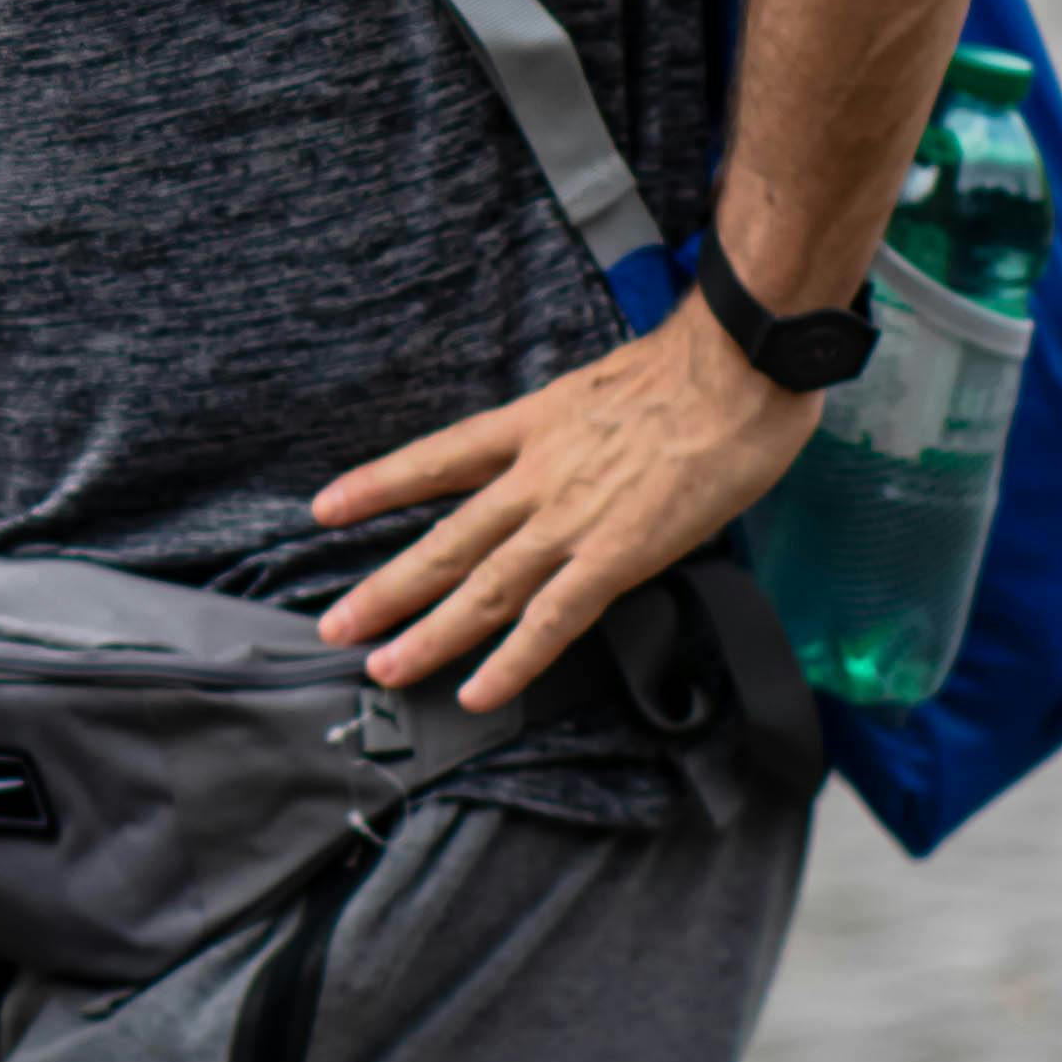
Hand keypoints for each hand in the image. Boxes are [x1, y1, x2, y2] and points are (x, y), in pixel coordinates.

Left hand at [310, 296, 811, 710]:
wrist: (736, 369)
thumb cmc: (689, 373)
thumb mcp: (601, 388)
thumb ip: (574, 433)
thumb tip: (574, 460)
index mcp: (529, 426)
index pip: (435, 459)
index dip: (377, 485)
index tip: (326, 508)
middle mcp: (534, 476)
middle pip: (444, 541)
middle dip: (385, 588)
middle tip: (335, 626)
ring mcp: (570, 520)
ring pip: (481, 588)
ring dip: (427, 635)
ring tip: (382, 668)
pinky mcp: (615, 557)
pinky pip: (551, 620)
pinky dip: (511, 661)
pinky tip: (477, 692)